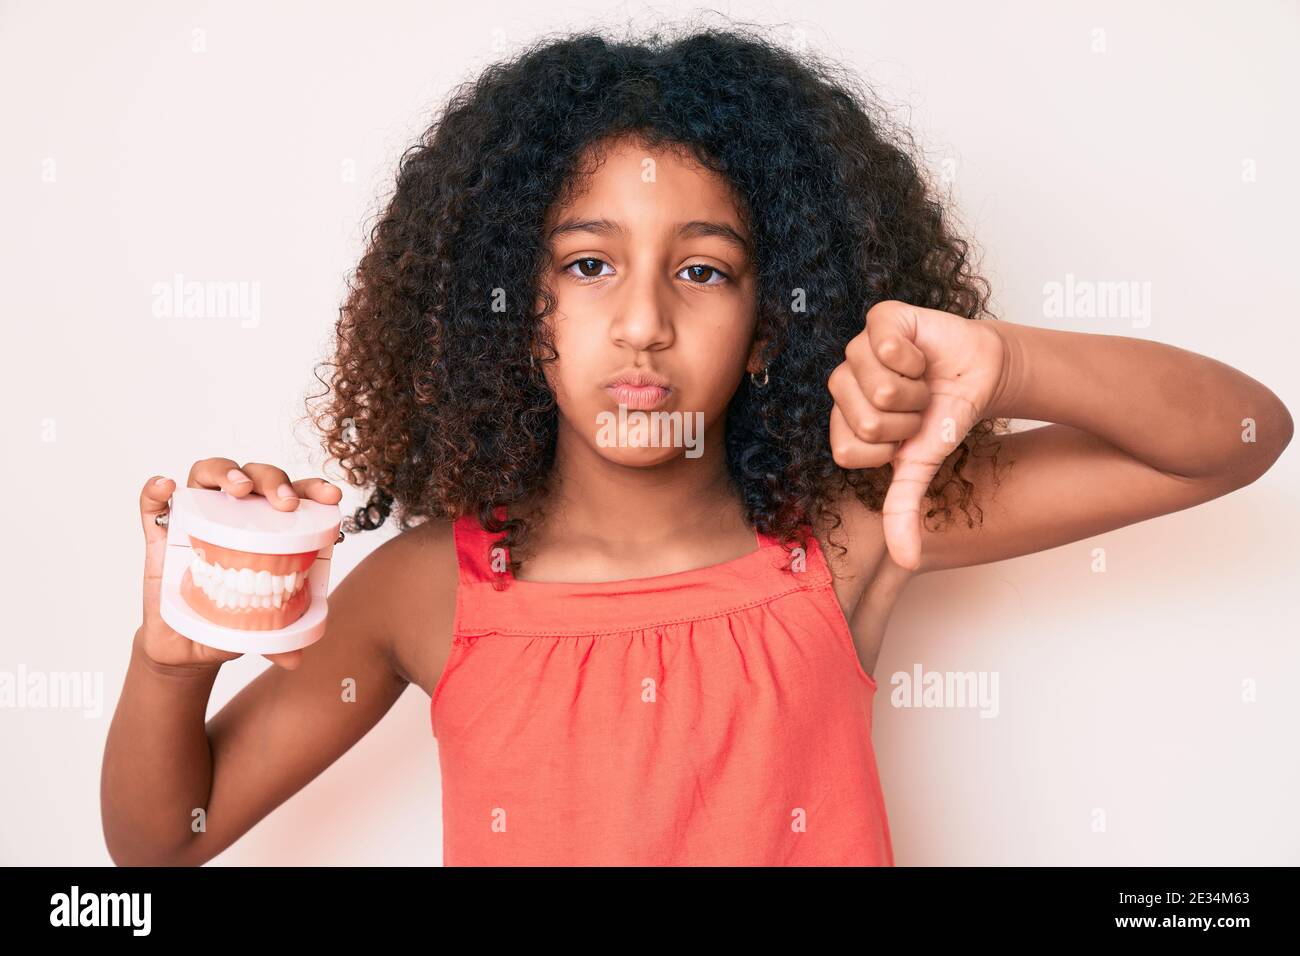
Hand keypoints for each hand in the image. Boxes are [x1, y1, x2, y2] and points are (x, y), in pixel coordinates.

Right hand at [139, 458, 342, 670]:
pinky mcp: (160, 534)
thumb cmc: (231, 622)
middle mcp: (234, 516)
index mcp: (268, 529)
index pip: (293, 495)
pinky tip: (165, 487)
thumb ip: (277, 638)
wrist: (186, 643)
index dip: (312, 488)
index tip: (331, 496)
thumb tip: (295, 659)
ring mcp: (196, 519)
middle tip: (284, 503)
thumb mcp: (259, 630)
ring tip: (238, 489)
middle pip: (253, 477)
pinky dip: (155, 490)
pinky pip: (153, 504)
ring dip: (224, 472)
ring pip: (207, 475)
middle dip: (272, 480)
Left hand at [828, 300, 1005, 569]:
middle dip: (907, 421)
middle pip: (865, 421)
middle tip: (918, 407)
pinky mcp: (879, 318)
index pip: (845, 451)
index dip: (887, 450)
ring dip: (915, 390)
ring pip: (879, 386)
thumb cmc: (943, 418)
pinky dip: (914, 356)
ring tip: (921, 382)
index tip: (905, 438)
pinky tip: (920, 354)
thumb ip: (903, 510)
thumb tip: (906, 560)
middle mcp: (843, 384)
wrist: (980, 376)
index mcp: (842, 421)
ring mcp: (857, 349)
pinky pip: (884, 343)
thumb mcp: (922, 467)